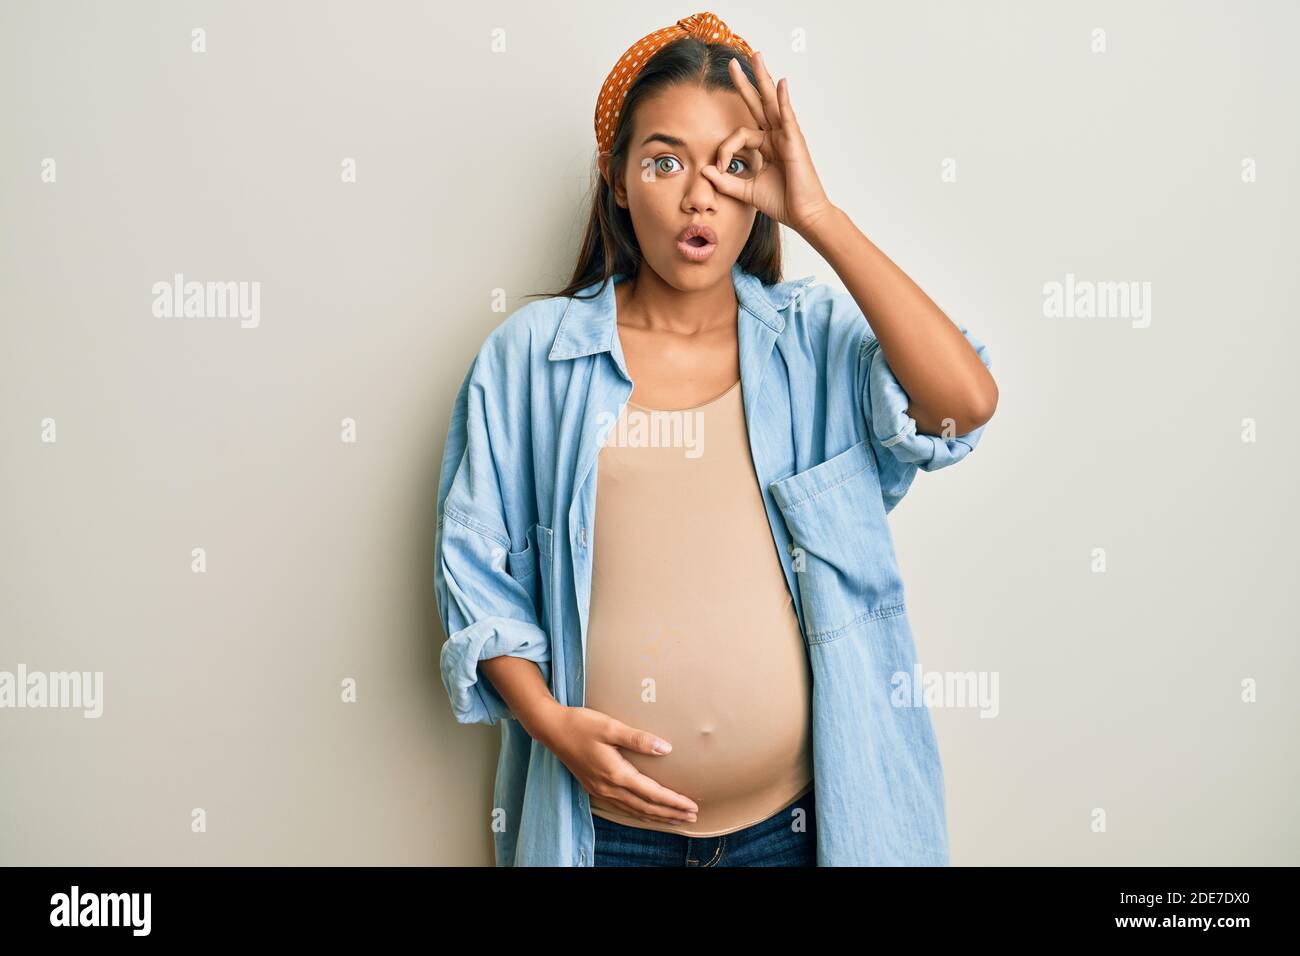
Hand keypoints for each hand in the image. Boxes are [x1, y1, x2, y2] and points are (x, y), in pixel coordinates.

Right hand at [538, 706, 699, 824]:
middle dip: (670, 814)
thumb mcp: (610, 726)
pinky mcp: (593, 787)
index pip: (652, 793)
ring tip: (675, 819)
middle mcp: (608, 787)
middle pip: (645, 808)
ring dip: (656, 816)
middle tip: (691, 817)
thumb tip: (665, 749)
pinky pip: (622, 808)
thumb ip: (638, 739)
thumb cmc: (580, 724)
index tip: (692, 806)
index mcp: (615, 773)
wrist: (551, 728)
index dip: (674, 802)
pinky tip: (645, 812)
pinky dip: (638, 813)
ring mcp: (599, 790)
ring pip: (633, 811)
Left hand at [701, 50, 835, 234]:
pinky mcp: (795, 143)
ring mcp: (786, 137)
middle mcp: (776, 137)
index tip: (718, 168)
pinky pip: (788, 117)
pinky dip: (784, 101)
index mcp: (765, 146)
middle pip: (758, 103)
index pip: (738, 135)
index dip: (724, 149)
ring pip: (772, 102)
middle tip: (733, 62)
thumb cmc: (781, 202)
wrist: (803, 216)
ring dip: (763, 79)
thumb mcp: (745, 191)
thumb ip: (725, 181)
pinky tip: (781, 84)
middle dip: (746, 82)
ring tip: (756, 57)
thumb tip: (704, 170)